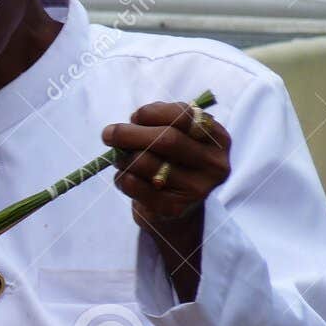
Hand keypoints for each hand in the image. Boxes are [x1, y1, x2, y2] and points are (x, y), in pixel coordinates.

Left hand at [103, 101, 231, 299]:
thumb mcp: (178, 139)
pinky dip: (121, 177)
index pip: (185, 116)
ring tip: (121, 160)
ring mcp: (196, 189)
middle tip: (108, 134)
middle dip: (129, 133)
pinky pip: (134, 184)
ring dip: (122, 158)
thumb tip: (133, 121)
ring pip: (145, 162)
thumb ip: (162, 122)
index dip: (153, 112)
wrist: (178, 213)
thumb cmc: (174, 165)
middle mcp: (214, 165)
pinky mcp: (173, 208)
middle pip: (166, 139)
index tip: (134, 116)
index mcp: (218, 141)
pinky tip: (126, 179)